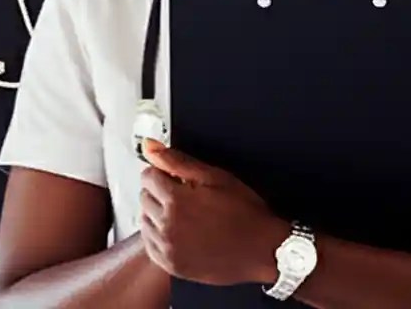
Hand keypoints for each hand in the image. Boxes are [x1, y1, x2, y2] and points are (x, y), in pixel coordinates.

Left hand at [139, 139, 287, 286]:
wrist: (265, 251)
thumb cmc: (245, 214)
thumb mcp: (214, 177)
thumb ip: (177, 161)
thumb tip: (149, 147)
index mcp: (176, 201)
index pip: (148, 176)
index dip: (164, 174)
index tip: (178, 180)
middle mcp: (167, 226)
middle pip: (145, 197)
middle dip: (161, 193)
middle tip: (187, 199)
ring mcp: (167, 248)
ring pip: (145, 220)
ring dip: (158, 214)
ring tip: (186, 217)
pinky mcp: (170, 265)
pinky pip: (149, 244)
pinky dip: (159, 236)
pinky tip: (181, 233)